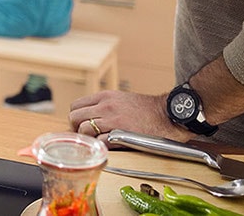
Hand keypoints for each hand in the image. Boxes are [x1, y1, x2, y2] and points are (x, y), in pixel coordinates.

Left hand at [68, 90, 191, 142]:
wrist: (168, 114)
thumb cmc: (147, 110)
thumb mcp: (121, 100)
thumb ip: (104, 106)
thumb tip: (89, 118)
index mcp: (104, 96)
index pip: (75, 106)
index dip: (76, 118)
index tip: (80, 126)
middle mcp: (105, 106)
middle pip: (74, 117)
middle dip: (76, 129)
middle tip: (85, 137)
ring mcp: (111, 119)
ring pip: (83, 130)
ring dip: (87, 138)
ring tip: (97, 142)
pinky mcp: (120, 133)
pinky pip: (99, 141)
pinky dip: (100, 146)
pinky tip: (107, 146)